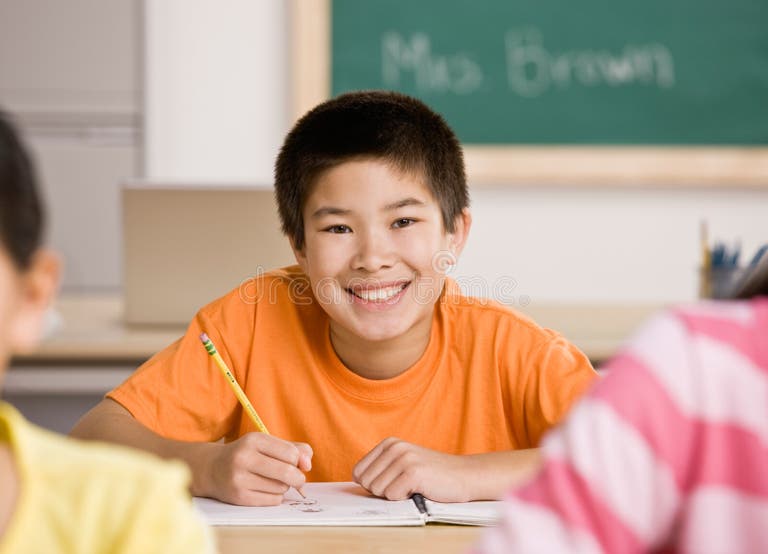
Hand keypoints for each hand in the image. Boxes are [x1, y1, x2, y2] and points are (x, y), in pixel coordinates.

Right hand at [201, 432, 311, 505]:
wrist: (212, 468)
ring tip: (272, 481)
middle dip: (298, 478)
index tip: (296, 463)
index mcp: (254, 440)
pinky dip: (275, 497)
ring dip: (284, 487)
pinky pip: (273, 500)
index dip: (299, 461)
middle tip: (296, 478)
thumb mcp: (267, 444)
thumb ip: (294, 449)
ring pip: (281, 488)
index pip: (291, 453)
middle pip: (287, 472)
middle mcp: (244, 458)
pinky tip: (264, 490)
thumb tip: (308, 464)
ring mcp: (239, 478)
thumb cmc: (248, 454)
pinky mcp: (239, 497)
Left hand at [352, 437, 470, 501]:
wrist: (464, 475)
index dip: (372, 485)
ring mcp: (404, 458)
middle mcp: (394, 447)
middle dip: (384, 491)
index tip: (392, 482)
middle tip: (406, 485)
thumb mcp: (403, 463)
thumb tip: (355, 480)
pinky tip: (420, 489)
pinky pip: (392, 496)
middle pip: (366, 483)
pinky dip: (405, 499)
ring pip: (378, 491)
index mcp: (389, 443)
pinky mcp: (413, 472)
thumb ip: (381, 468)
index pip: (358, 472)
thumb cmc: (432, 475)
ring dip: (396, 495)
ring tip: (414, 486)